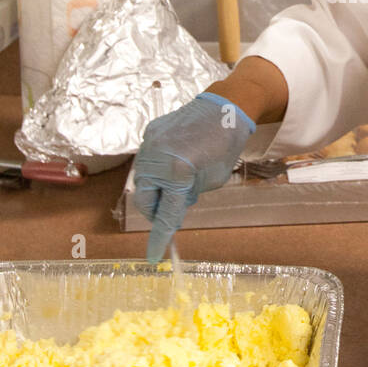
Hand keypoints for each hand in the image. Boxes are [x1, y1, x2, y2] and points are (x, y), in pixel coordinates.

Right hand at [132, 92, 255, 263]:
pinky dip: (158, 168)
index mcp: (178, 173)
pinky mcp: (149, 133)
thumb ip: (187, 197)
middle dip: (158, 209)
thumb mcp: (212, 180)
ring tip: (182, 178)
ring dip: (158, 188)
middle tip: (176, 206)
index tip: (153, 257)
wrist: (224, 108)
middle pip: (145, 200)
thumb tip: (171, 208)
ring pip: (143, 181)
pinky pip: (147, 160)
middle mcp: (157, 158)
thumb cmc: (224, 146)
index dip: (160, 238)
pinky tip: (178, 159)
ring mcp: (149, 143)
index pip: (165, 214)